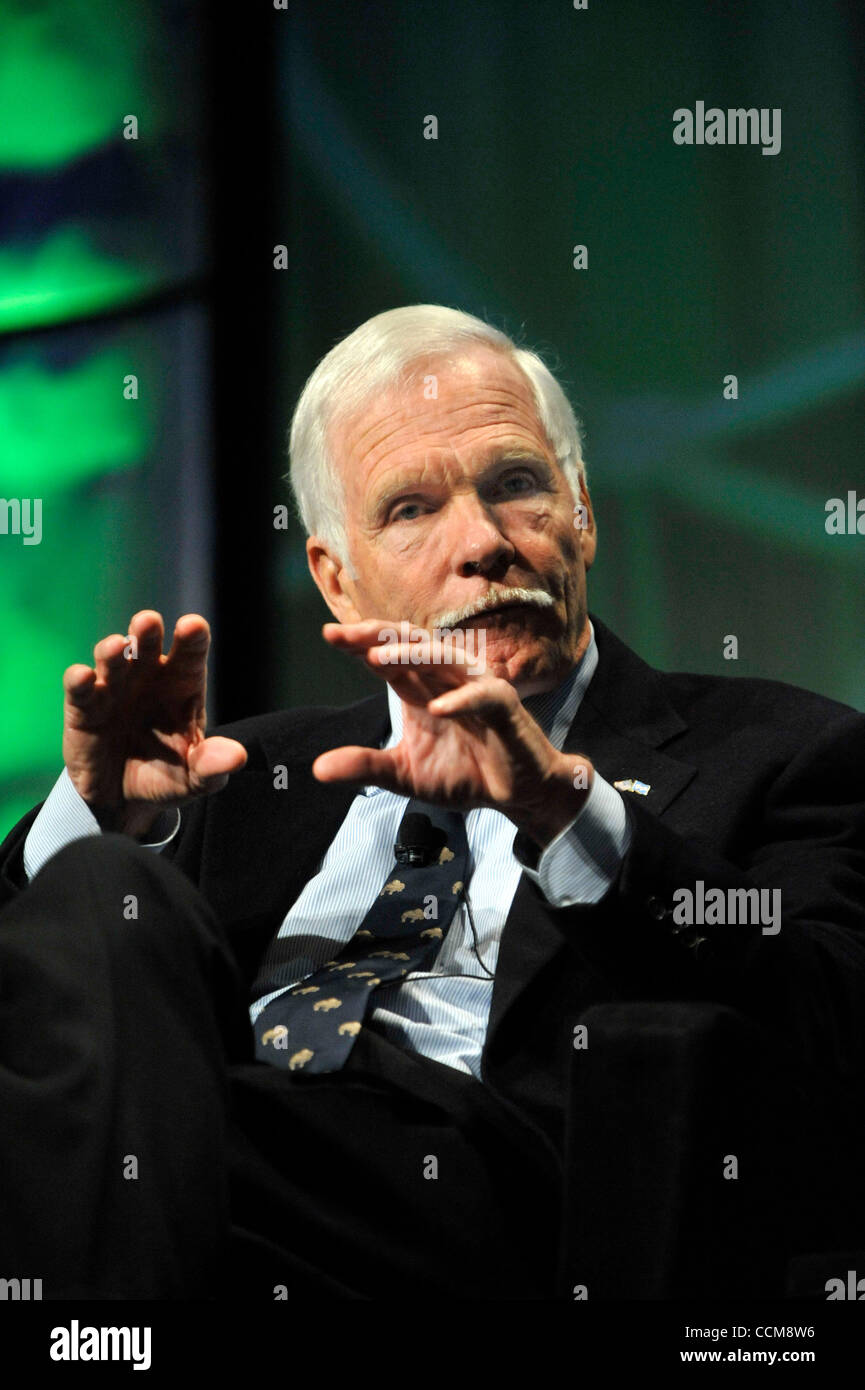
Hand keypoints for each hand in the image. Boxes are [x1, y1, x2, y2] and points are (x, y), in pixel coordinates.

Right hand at [62, 610, 246, 836]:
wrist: (124, 802)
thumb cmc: (167, 776)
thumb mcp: (195, 779)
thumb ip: (212, 766)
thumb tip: (237, 757)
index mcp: (182, 686)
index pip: (190, 654)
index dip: (192, 637)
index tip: (192, 626)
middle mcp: (147, 679)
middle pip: (148, 646)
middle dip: (147, 632)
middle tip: (148, 621)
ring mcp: (114, 691)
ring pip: (112, 662)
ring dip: (112, 652)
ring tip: (116, 646)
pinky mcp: (84, 711)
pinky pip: (80, 692)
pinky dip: (79, 682)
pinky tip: (82, 676)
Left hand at [311, 620, 593, 847]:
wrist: (517, 794)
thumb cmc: (465, 774)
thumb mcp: (405, 775)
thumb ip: (366, 767)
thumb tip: (316, 769)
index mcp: (420, 689)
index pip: (386, 656)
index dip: (359, 644)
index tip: (328, 634)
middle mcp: (446, 679)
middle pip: (410, 645)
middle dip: (376, 636)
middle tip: (342, 634)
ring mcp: (477, 688)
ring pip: (444, 659)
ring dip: (411, 657)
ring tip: (377, 658)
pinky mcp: (504, 708)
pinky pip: (482, 696)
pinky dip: (459, 700)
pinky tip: (436, 708)